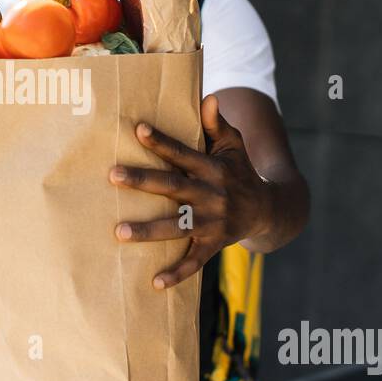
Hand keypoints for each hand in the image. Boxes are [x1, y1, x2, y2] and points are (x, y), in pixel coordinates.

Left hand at [109, 94, 267, 288]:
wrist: (269, 210)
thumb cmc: (241, 172)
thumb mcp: (234, 146)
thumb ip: (218, 124)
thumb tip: (208, 97)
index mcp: (212, 169)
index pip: (183, 153)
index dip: (161, 142)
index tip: (137, 130)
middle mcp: (211, 195)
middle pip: (172, 187)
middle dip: (143, 181)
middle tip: (112, 175)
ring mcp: (212, 222)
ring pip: (176, 227)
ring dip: (148, 231)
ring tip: (119, 233)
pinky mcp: (213, 245)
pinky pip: (194, 262)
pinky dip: (177, 274)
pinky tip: (155, 283)